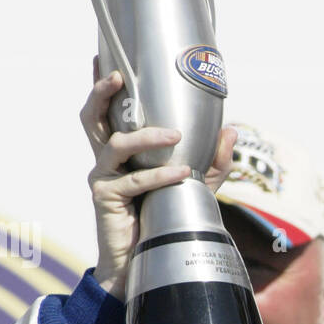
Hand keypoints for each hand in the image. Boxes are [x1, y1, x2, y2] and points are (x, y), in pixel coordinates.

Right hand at [82, 70, 236, 297]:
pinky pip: (134, 181)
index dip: (103, 87)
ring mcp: (103, 178)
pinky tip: (181, 173)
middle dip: (102, 93)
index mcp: (120, 152)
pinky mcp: (106, 199)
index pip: (108, 113)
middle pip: (92, 118)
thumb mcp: (195, 187)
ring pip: (116, 144)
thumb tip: (230, 130)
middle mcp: (105, 161)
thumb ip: (213, 160)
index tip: (107, 58)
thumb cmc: (163, 221)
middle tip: (120, 76)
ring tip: (174, 134)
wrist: (142, 265)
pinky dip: (159, 175)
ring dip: (146, 136)